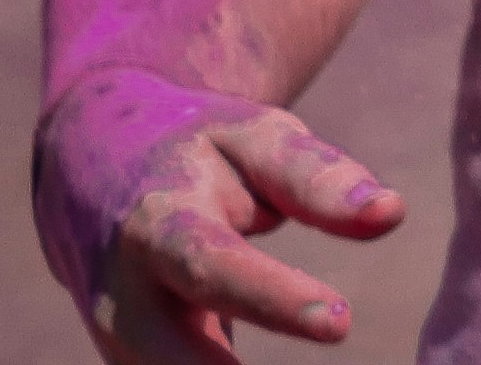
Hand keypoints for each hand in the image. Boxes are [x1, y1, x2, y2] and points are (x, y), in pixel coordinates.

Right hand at [33, 65, 401, 360]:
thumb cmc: (199, 152)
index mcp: (158, 224)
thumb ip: (317, 177)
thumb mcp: (254, 138)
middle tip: (331, 339)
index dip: (274, 299)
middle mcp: (124, 299)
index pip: (215, 266)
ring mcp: (118, 347)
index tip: (340, 323)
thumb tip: (389, 215)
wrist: (91, 167)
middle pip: (173, 359)